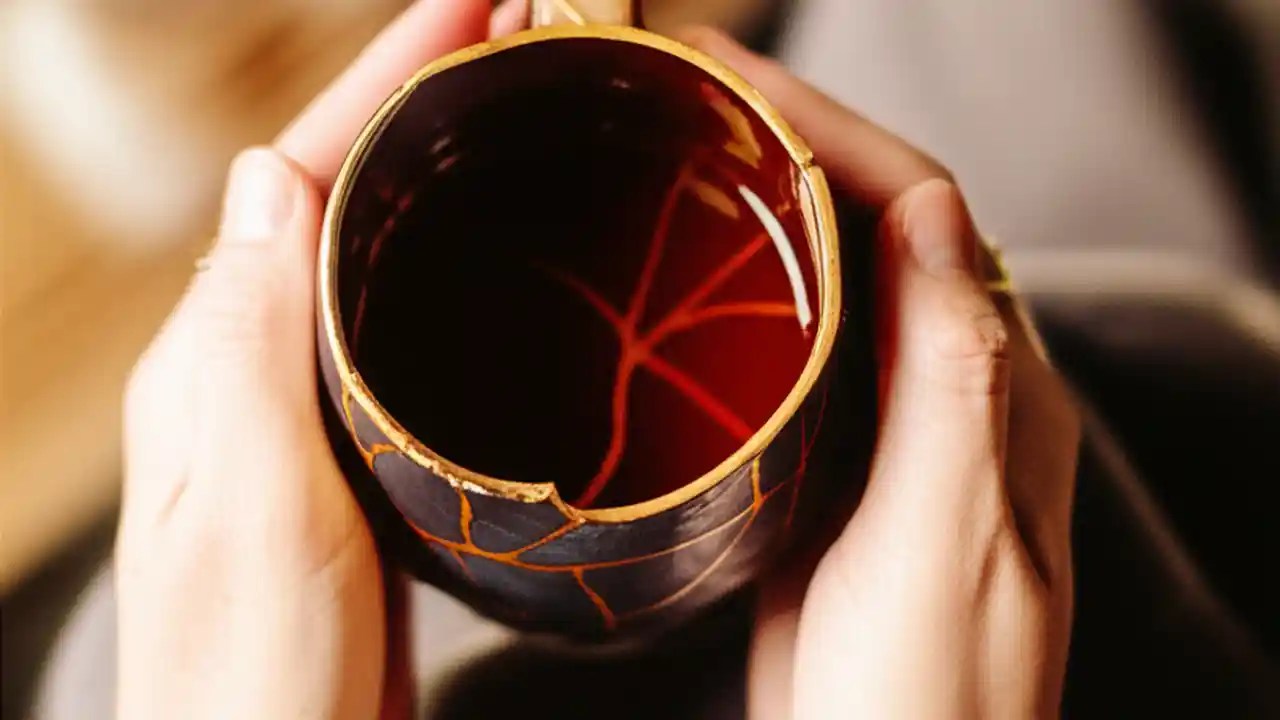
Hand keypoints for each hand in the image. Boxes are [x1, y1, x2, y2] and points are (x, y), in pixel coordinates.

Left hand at [115, 2, 527, 717]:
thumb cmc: (252, 680)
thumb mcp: (249, 503)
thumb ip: (251, 340)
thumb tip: (264, 175)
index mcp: (218, 360)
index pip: (298, 177)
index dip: (383, 80)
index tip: (472, 6)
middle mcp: (249, 372)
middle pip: (334, 197)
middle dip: (417, 103)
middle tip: (513, 37)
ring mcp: (300, 415)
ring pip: (369, 255)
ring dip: (432, 176)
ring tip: (514, 118)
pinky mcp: (353, 461)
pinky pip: (393, 327)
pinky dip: (445, 268)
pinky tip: (493, 266)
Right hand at [678, 29, 1080, 719]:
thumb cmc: (930, 697)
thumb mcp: (949, 536)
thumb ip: (952, 379)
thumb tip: (938, 216)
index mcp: (992, 393)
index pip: (920, 213)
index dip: (829, 129)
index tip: (728, 75)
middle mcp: (946, 396)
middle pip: (871, 227)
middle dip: (786, 141)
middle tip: (682, 88)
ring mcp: (882, 433)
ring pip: (828, 280)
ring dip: (760, 204)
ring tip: (673, 150)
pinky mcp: (825, 473)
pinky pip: (791, 350)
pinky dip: (740, 293)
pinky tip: (681, 282)